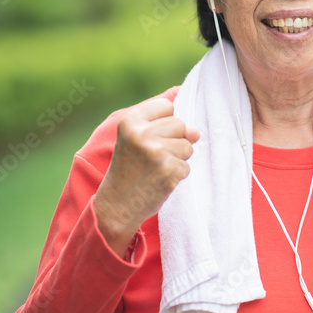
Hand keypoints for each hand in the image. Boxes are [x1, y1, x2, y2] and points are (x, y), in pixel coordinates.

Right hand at [93, 98, 199, 256]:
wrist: (116, 206)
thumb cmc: (129, 170)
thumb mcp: (136, 140)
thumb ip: (165, 127)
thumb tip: (196, 133)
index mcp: (130, 122)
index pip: (166, 106)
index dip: (163, 122)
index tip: (149, 138)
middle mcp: (142, 134)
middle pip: (180, 124)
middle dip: (173, 140)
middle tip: (152, 157)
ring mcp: (156, 152)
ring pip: (188, 145)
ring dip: (177, 158)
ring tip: (156, 168)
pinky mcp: (169, 170)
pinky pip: (187, 166)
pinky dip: (177, 175)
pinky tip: (159, 180)